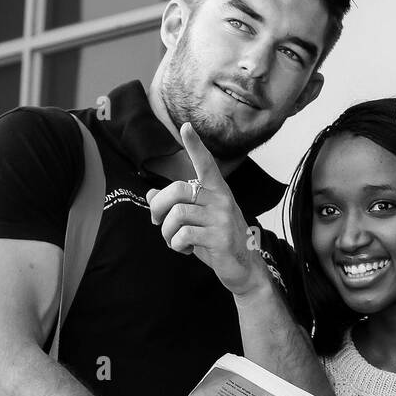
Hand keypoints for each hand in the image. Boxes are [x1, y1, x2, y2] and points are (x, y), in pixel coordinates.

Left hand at [145, 122, 263, 296]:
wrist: (244, 269)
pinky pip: (184, 235)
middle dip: (158, 207)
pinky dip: (176, 245)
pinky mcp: (220, 238)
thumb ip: (176, 205)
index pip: (205, 164)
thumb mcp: (197, 220)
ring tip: (173, 241)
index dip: (195, 145)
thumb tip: (151, 193)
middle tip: (157, 221)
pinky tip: (185, 250)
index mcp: (217, 191)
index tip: (186, 127)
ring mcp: (222, 218)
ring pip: (177, 214)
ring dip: (166, 232)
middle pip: (178, 190)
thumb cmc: (218, 241)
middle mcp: (221, 200)